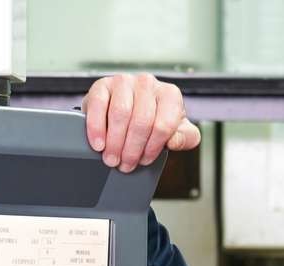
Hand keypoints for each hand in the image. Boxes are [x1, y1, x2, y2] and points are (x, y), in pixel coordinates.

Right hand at [83, 73, 200, 171]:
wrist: (127, 110)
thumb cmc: (153, 121)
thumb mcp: (176, 132)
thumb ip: (185, 138)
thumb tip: (174, 141)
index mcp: (169, 94)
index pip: (164, 124)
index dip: (153, 148)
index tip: (144, 161)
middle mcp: (148, 83)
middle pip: (141, 121)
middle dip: (132, 149)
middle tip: (125, 165)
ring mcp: (124, 81)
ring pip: (120, 113)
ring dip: (115, 142)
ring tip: (111, 158)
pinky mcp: (102, 84)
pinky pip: (98, 105)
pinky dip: (97, 128)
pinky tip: (99, 144)